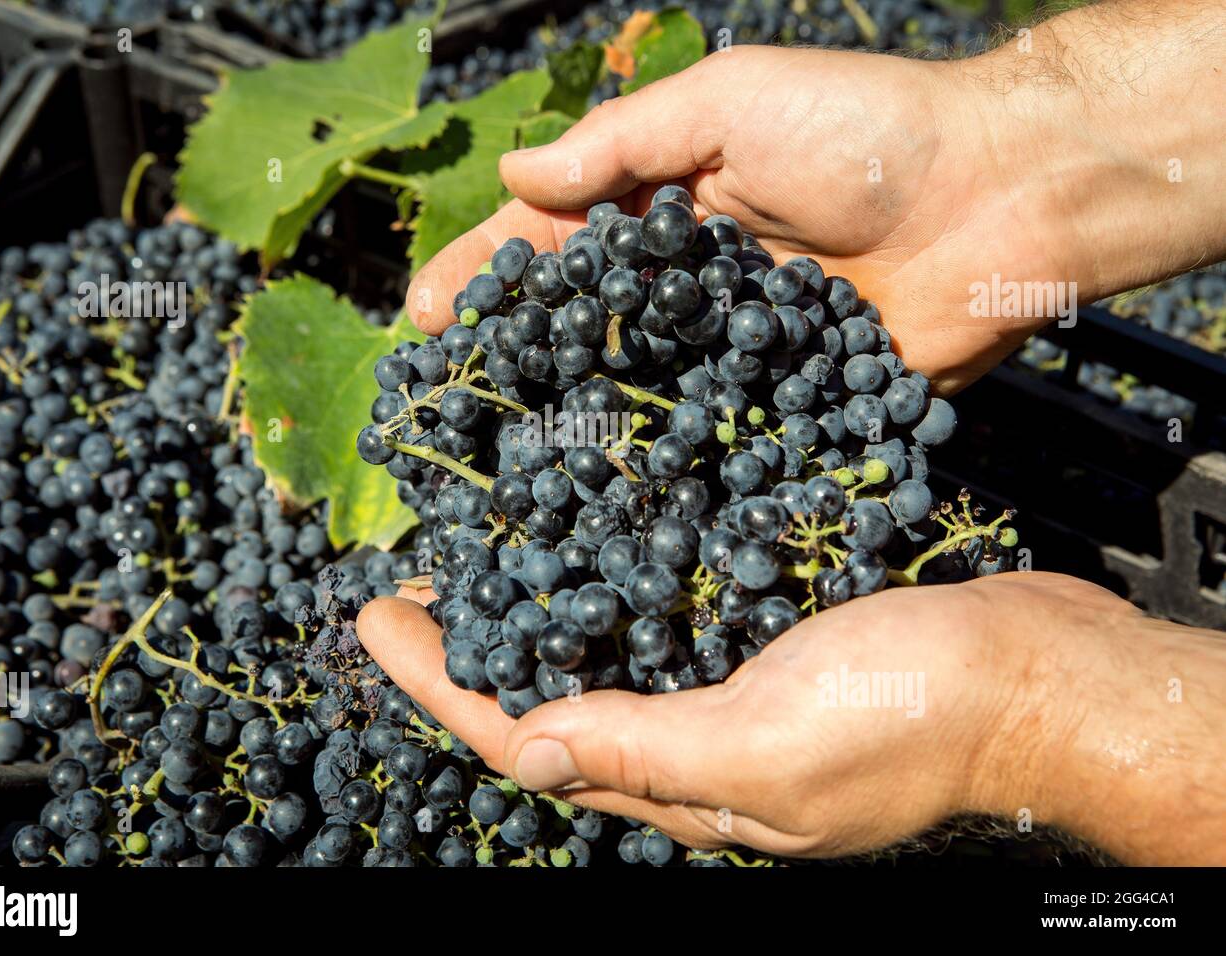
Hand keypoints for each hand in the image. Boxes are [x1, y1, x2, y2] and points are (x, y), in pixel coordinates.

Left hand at [356, 571, 1225, 862]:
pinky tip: (607, 522)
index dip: (440, 681)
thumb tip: (520, 752)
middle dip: (474, 644)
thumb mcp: (765, 748)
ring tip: (490, 544)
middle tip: (417, 581)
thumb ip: (642, 750)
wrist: (1035, 673)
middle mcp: (691, 745)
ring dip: (540, 603)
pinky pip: (673, 608)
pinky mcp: (771, 641)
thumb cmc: (913, 718)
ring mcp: (732, 691)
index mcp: (679, 785)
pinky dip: (622, 569)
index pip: (525, 736)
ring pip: (608, 650)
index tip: (374, 616)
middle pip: (552, 694)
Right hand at [406, 12, 1225, 393]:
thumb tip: (514, 176)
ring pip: (639, 395)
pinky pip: (717, 443)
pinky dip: (668, 472)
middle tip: (445, 407)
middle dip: (513, 364)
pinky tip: (615, 505)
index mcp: (670, 209)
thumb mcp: (733, 102)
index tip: (423, 316)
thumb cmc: (868, 130)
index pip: (557, 245)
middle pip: (585, 330)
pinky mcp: (789, 408)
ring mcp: (737, 354)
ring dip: (575, 429)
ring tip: (507, 469)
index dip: (488, 276)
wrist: (1002, 198)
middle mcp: (693, 289)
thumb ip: (626, 142)